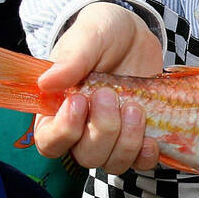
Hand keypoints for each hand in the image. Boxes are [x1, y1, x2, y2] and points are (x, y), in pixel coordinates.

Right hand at [34, 3, 163, 171]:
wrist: (136, 35)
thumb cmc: (103, 33)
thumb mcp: (89, 35)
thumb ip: (71, 58)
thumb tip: (47, 83)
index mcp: (57, 110)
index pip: (49, 141)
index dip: (64, 131)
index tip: (80, 101)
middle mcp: (81, 131)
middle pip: (85, 156)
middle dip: (102, 130)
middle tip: (110, 95)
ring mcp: (111, 138)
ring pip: (112, 163)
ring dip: (127, 141)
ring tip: (135, 107)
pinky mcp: (137, 140)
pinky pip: (140, 164)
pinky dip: (146, 155)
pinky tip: (151, 138)